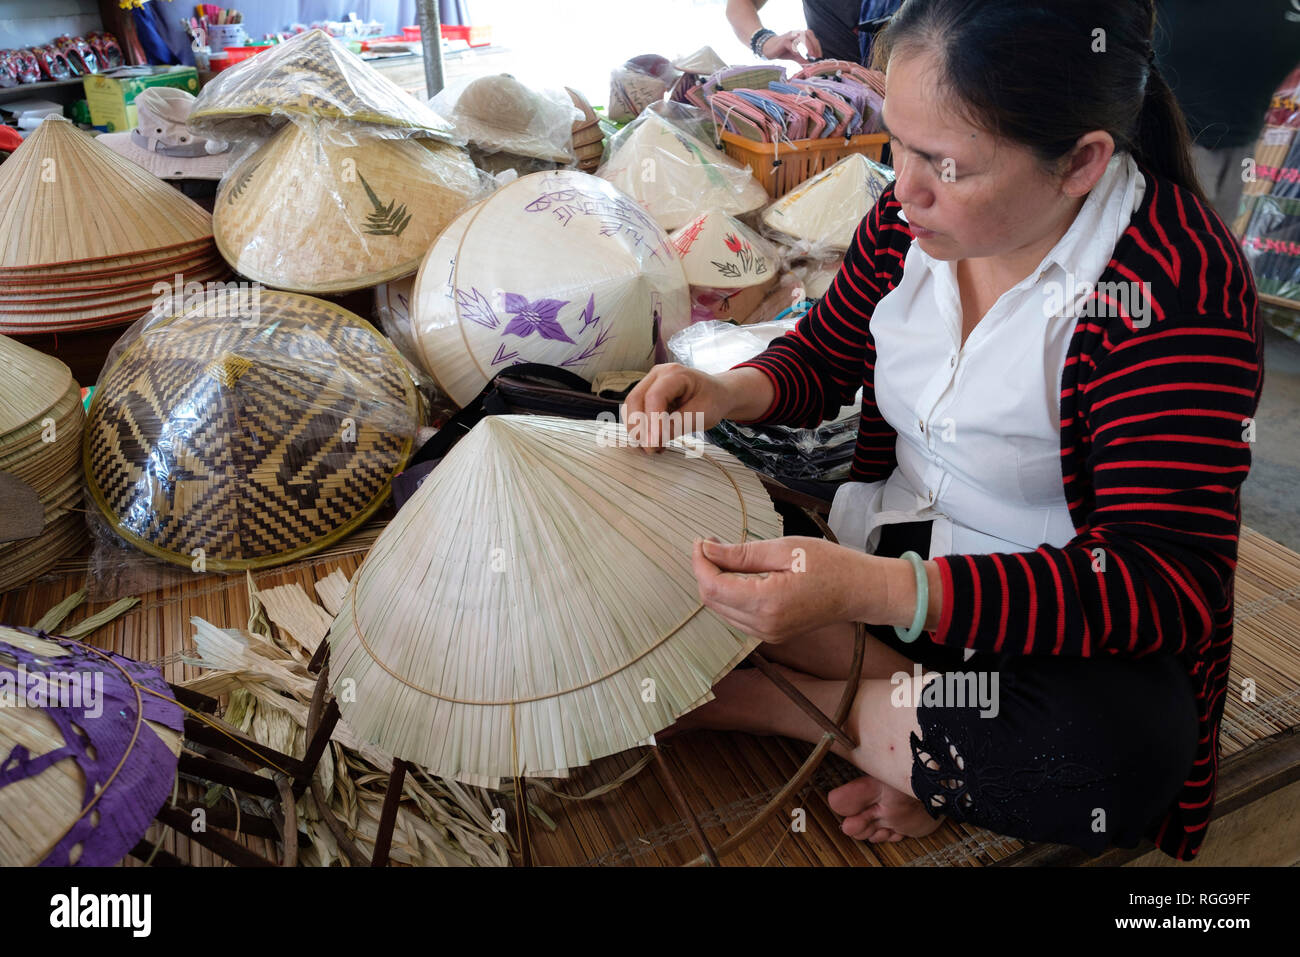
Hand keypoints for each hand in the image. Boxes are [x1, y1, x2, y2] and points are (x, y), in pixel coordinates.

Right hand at [621, 363, 734, 452]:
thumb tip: (653, 441)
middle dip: (639, 427)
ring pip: (631, 408)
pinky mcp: (647, 395)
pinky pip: (636, 412)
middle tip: (651, 449)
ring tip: (656, 447)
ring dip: (638, 430)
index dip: (652, 421)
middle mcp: (657, 375)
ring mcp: (650, 383)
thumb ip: (677, 425)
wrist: (717, 394)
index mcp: (674, 374)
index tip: (653, 443)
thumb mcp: (702, 415)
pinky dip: (642, 429)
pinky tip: (655, 441)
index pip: (654, 396)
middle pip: (635, 400)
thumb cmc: (713, 400)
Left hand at [692, 536, 865, 641]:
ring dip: (716, 583)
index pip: (713, 587)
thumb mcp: (784, 549)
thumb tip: (706, 549)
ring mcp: (767, 634)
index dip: (700, 563)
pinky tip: (738, 574)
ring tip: (724, 555)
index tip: (701, 540)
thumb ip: (741, 553)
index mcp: (767, 603)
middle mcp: (764, 626)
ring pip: (721, 610)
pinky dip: (730, 594)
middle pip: (712, 601)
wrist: (859, 591)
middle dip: (705, 571)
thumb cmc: (829, 564)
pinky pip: (737, 616)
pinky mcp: (771, 634)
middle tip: (710, 543)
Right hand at [762, 29, 821, 63]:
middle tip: (816, 56)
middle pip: (809, 34)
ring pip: (801, 37)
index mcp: (801, 35)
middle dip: (814, 45)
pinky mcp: (783, 41)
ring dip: (807, 46)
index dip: (817, 47)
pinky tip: (797, 55)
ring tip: (809, 55)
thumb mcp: (796, 56)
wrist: (769, 49)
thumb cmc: (783, 51)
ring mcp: (790, 36)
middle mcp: (796, 33)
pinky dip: (795, 49)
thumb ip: (804, 59)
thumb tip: (812, 66)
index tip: (819, 57)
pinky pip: (791, 44)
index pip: (812, 38)